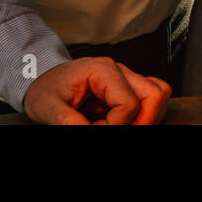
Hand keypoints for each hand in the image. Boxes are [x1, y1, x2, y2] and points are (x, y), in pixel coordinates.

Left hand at [23, 57, 170, 124]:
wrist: (42, 80)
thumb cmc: (45, 90)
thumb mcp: (48, 107)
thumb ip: (68, 121)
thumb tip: (88, 131)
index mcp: (102, 70)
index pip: (128, 104)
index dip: (115, 126)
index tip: (94, 129)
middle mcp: (120, 71)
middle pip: (155, 95)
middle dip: (142, 122)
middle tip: (118, 131)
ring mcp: (127, 78)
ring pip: (158, 94)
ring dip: (146, 117)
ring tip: (120, 126)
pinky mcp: (128, 87)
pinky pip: (151, 96)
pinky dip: (144, 113)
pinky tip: (124, 122)